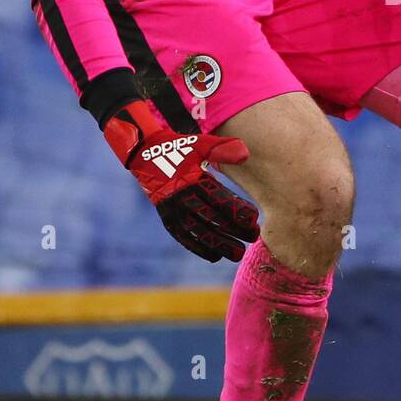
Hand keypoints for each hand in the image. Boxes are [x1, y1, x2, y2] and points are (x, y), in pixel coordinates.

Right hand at [104, 100, 259, 261]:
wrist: (146, 155)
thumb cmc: (179, 149)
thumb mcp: (199, 144)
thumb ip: (221, 149)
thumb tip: (245, 154)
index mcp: (192, 180)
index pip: (219, 200)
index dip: (237, 211)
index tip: (254, 219)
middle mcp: (182, 198)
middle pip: (212, 220)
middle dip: (234, 231)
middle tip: (253, 237)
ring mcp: (173, 211)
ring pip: (198, 234)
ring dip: (219, 245)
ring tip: (238, 254)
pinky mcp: (168, 219)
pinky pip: (184, 239)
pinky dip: (199, 249)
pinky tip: (215, 256)